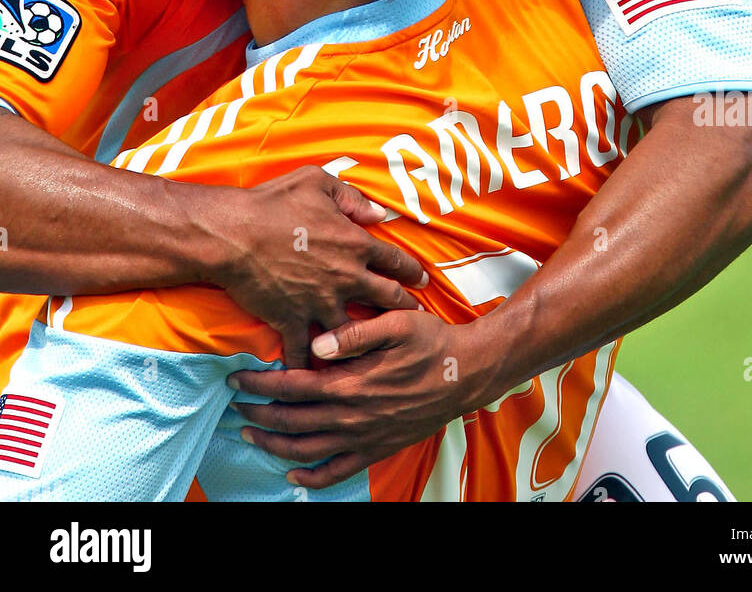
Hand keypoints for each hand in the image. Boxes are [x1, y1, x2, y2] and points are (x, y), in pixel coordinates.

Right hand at [210, 167, 426, 366]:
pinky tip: (317, 379)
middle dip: (404, 308)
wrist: (233, 235)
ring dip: (365, 343)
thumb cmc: (273, 202)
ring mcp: (320, 303)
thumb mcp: (317, 182)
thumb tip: (378, 212)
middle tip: (415, 316)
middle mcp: (345, 277)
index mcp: (355, 243)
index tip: (423, 280)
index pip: (395, 260)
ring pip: (354, 332)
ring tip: (376, 354)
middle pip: (386, 298)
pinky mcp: (293, 321)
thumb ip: (352, 198)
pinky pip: (306, 352)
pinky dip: (311, 366)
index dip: (412, 271)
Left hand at [229, 310, 499, 488]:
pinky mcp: (376, 450)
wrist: (465, 375)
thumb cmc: (430, 342)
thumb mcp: (396, 323)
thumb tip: (315, 344)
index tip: (238, 377)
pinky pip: (336, 473)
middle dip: (257, 413)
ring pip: (305, 450)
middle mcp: (352, 416)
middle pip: (291, 420)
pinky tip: (292, 475)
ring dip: (273, 444)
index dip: (261, 384)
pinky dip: (310, 479)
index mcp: (351, 383)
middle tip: (235, 404)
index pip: (293, 386)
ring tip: (251, 434)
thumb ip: (354, 334)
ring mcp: (363, 438)